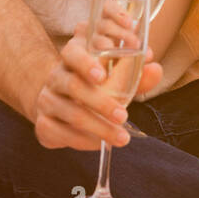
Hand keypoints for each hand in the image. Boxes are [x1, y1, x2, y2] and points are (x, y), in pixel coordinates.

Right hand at [33, 24, 162, 150]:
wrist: (62, 107)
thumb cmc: (95, 88)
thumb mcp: (115, 78)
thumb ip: (136, 73)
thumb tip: (155, 68)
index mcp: (71, 58)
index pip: (72, 53)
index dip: (86, 63)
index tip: (102, 76)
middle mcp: (55, 77)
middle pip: (73, 85)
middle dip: (100, 102)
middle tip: (123, 116)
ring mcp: (46, 102)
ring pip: (70, 113)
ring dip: (98, 127)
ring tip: (122, 138)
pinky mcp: (43, 125)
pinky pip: (61, 134)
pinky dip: (84, 141)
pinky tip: (100, 144)